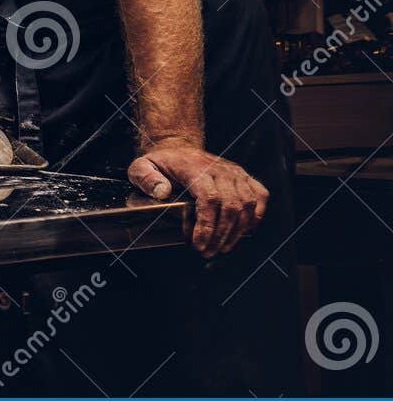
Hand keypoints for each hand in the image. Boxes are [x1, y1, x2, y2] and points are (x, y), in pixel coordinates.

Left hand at [128, 137, 269, 258]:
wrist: (178, 147)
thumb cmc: (161, 163)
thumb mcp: (141, 167)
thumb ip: (145, 178)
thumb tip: (162, 192)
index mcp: (194, 168)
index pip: (209, 198)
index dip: (207, 225)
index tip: (198, 244)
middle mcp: (219, 169)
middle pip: (230, 206)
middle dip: (220, 234)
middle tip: (208, 252)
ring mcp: (234, 172)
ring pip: (246, 204)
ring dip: (237, 231)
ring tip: (223, 247)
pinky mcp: (244, 176)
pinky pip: (259, 195)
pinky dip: (256, 215)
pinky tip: (244, 230)